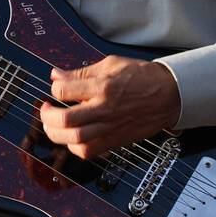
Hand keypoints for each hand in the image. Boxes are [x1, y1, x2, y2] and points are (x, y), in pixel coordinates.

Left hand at [39, 55, 181, 159]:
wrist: (169, 95)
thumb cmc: (142, 77)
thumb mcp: (111, 64)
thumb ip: (81, 72)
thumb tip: (56, 75)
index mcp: (103, 86)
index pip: (64, 91)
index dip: (54, 89)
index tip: (56, 88)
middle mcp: (105, 109)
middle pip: (66, 119)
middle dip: (48, 116)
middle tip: (46, 110)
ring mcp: (110, 127)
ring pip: (75, 140)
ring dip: (57, 134)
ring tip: (53, 125)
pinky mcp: (116, 140)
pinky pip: (89, 152)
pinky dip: (74, 147)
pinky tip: (71, 138)